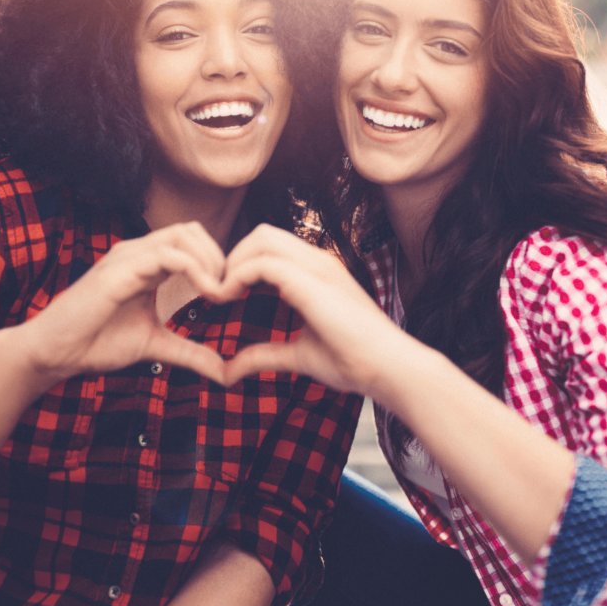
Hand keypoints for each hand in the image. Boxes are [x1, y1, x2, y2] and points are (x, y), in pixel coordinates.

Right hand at [19, 222, 229, 387]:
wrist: (54, 352)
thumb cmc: (96, 343)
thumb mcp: (155, 345)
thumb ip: (190, 352)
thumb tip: (225, 371)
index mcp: (146, 264)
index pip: (191, 241)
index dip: (216, 262)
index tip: (227, 295)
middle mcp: (137, 253)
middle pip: (191, 230)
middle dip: (218, 257)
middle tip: (225, 292)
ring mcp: (127, 258)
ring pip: (182, 235)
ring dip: (209, 261)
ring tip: (216, 294)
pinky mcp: (119, 270)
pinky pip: (166, 255)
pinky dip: (194, 269)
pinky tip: (204, 294)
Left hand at [205, 225, 408, 395]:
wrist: (388, 367)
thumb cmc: (353, 361)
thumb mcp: (298, 356)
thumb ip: (264, 356)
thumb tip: (228, 371)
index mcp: (318, 272)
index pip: (272, 246)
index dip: (243, 264)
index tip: (225, 295)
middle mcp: (318, 261)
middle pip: (262, 234)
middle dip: (234, 256)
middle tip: (218, 291)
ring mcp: (316, 267)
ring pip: (261, 239)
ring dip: (232, 263)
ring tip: (219, 294)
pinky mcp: (310, 282)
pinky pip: (262, 263)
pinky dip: (237, 276)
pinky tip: (226, 298)